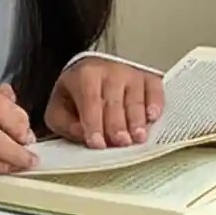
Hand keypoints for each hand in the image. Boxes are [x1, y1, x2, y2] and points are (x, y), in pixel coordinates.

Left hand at [45, 58, 163, 148]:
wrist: (90, 73)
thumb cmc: (76, 94)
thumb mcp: (59, 109)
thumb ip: (66, 124)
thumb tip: (83, 134)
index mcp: (85, 76)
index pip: (90, 101)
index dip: (93, 124)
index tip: (97, 143)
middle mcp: (109, 71)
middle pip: (114, 102)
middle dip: (117, 124)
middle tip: (121, 142)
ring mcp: (131, 74)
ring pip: (135, 98)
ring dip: (137, 119)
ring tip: (138, 137)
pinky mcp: (147, 79)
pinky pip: (154, 90)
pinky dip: (155, 103)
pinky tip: (153, 116)